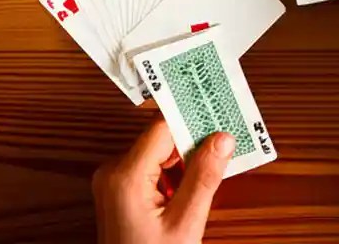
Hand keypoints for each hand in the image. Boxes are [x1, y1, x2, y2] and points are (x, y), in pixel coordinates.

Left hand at [93, 118, 234, 243]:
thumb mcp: (185, 223)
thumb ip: (204, 177)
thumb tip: (222, 139)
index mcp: (125, 176)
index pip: (162, 128)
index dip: (193, 120)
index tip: (220, 114)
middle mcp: (113, 172)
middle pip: (160, 139)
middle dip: (193, 143)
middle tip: (224, 145)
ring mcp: (113, 181)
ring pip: (158, 153)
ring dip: (184, 161)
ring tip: (209, 175)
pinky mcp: (119, 190)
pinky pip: (151, 168)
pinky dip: (173, 175)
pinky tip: (189, 192)